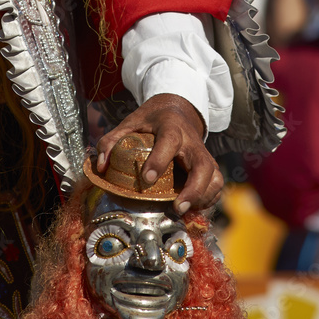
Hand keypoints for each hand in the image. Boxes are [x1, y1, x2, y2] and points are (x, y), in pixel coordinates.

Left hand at [95, 93, 223, 214]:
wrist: (177, 109)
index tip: (147, 178)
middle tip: (177, 207)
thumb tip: (101, 165)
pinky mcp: (209, 165)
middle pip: (203, 165)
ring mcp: (203, 154)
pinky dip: (209, 199)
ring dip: (203, 197)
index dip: (159, 160)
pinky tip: (194, 208)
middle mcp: (191, 141)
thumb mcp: (130, 122)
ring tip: (184, 210)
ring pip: (214, 177)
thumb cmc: (152, 120)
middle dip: (193, 189)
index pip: (169, 141)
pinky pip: (217, 184)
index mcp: (171, 127)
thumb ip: (112, 140)